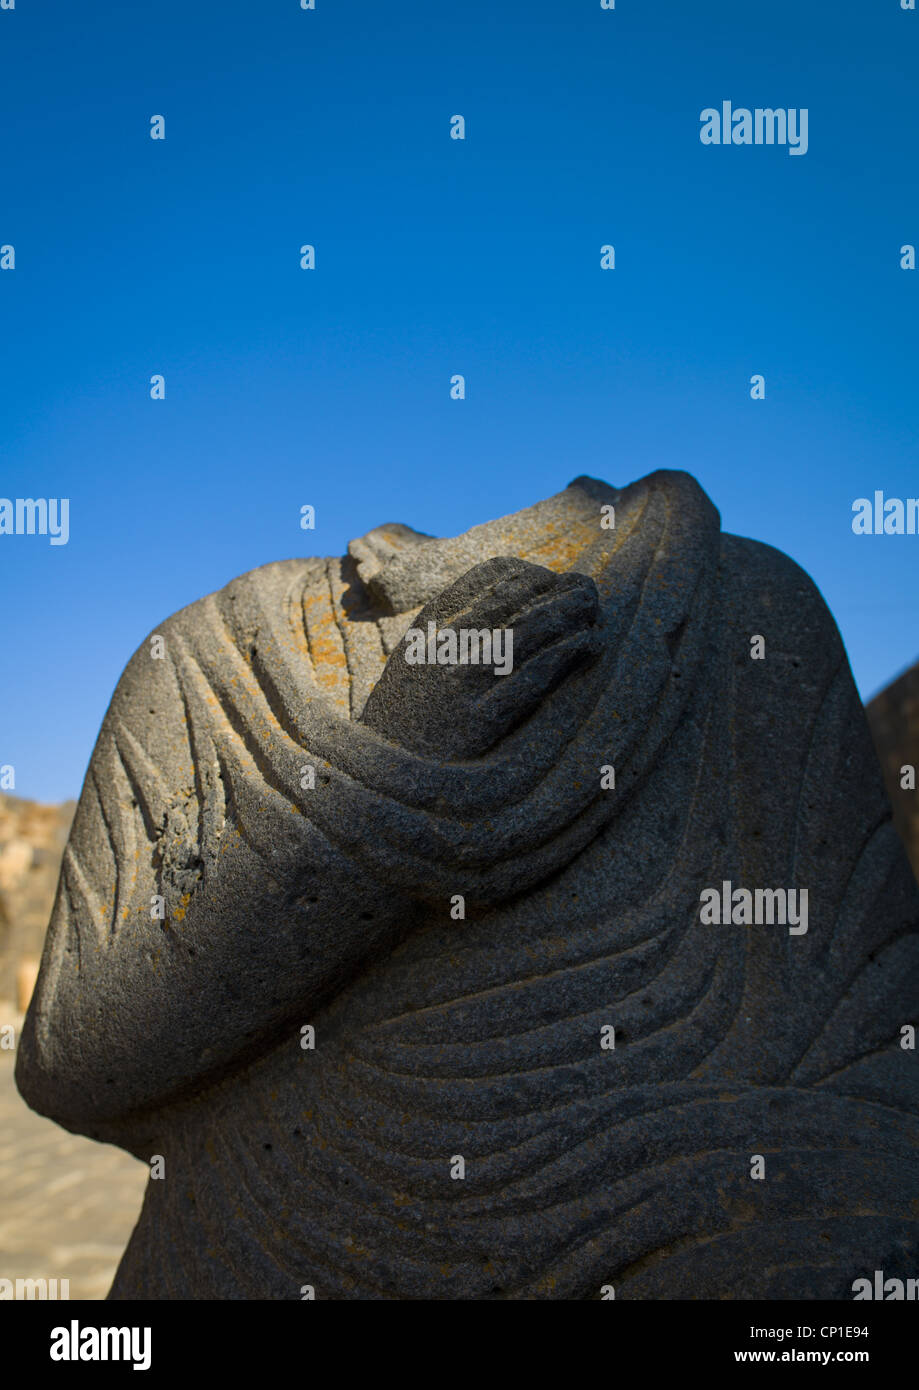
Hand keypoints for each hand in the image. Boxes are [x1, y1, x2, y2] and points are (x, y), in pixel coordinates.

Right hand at [360, 556, 601, 758]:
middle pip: (512, 600)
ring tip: (593, 605)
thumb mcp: (415, 653)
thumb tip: (506, 590)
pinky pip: (531, 680)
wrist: (384, 768)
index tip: (551, 582)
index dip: (528, 575)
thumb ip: (449, 621)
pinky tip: (586, 643)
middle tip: (588, 586)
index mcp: (429, 624)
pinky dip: (562, 656)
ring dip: (566, 614)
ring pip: (525, 634)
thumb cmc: (408, 708)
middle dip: (555, 590)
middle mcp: (444, 647)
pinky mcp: (480, 719)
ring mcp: (461, 682)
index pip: (488, 577)